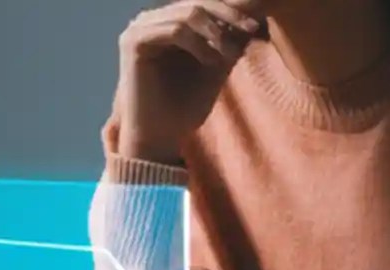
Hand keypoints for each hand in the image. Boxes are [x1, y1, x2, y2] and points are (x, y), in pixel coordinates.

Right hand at [116, 1, 263, 163]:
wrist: (161, 137)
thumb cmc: (185, 107)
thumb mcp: (216, 67)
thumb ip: (230, 41)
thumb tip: (255, 14)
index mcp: (166, 23)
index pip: (203, 4)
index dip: (231, 11)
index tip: (256, 27)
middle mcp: (150, 20)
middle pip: (197, 3)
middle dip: (228, 17)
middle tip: (251, 31)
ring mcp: (139, 29)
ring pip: (188, 13)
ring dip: (216, 33)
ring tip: (231, 56)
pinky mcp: (134, 42)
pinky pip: (175, 30)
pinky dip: (198, 44)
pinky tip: (210, 63)